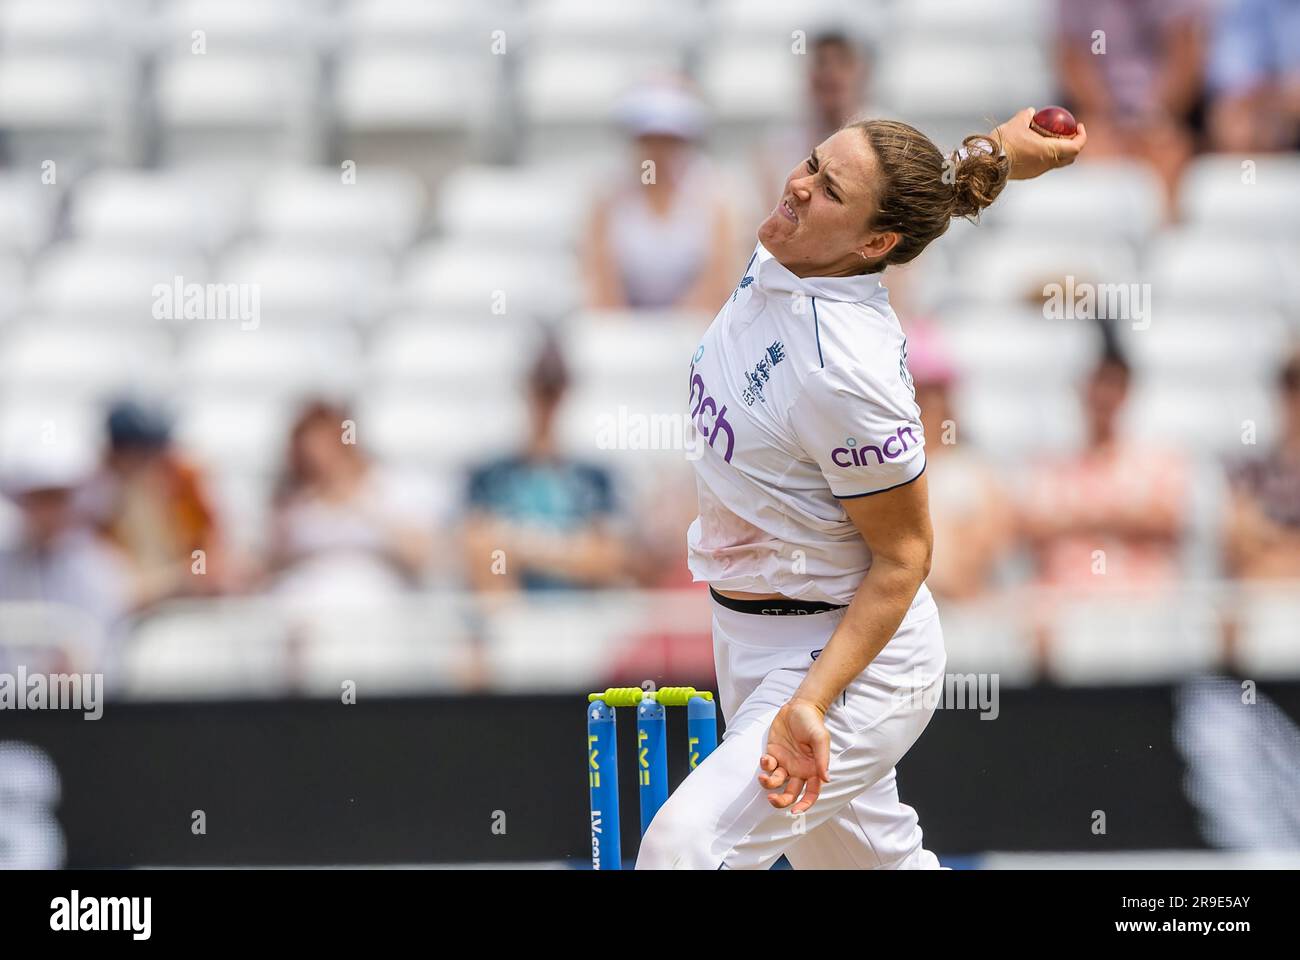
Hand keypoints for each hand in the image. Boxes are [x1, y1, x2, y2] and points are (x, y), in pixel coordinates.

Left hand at [758, 698, 830, 812]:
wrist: (798, 707)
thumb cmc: (812, 723)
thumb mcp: (820, 739)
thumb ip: (822, 759)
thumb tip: (826, 779)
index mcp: (812, 769)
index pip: (811, 793)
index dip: (804, 804)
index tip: (795, 811)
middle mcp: (798, 770)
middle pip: (790, 793)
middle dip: (780, 801)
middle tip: (772, 799)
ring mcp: (785, 763)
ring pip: (776, 783)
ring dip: (769, 784)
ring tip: (764, 777)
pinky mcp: (773, 754)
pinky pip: (767, 767)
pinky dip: (764, 767)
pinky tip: (766, 758)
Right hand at [995, 107, 1087, 179]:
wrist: (987, 163)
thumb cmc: (1004, 142)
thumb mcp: (1016, 123)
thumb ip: (1026, 116)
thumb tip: (1031, 111)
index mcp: (1049, 151)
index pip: (1076, 147)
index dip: (1081, 136)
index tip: (1078, 126)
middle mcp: (1046, 164)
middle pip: (1069, 157)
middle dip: (1073, 145)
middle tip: (1068, 133)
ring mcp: (1037, 171)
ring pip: (1056, 162)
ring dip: (1058, 151)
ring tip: (1049, 139)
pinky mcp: (1028, 174)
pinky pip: (1043, 165)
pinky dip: (1045, 155)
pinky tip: (1034, 147)